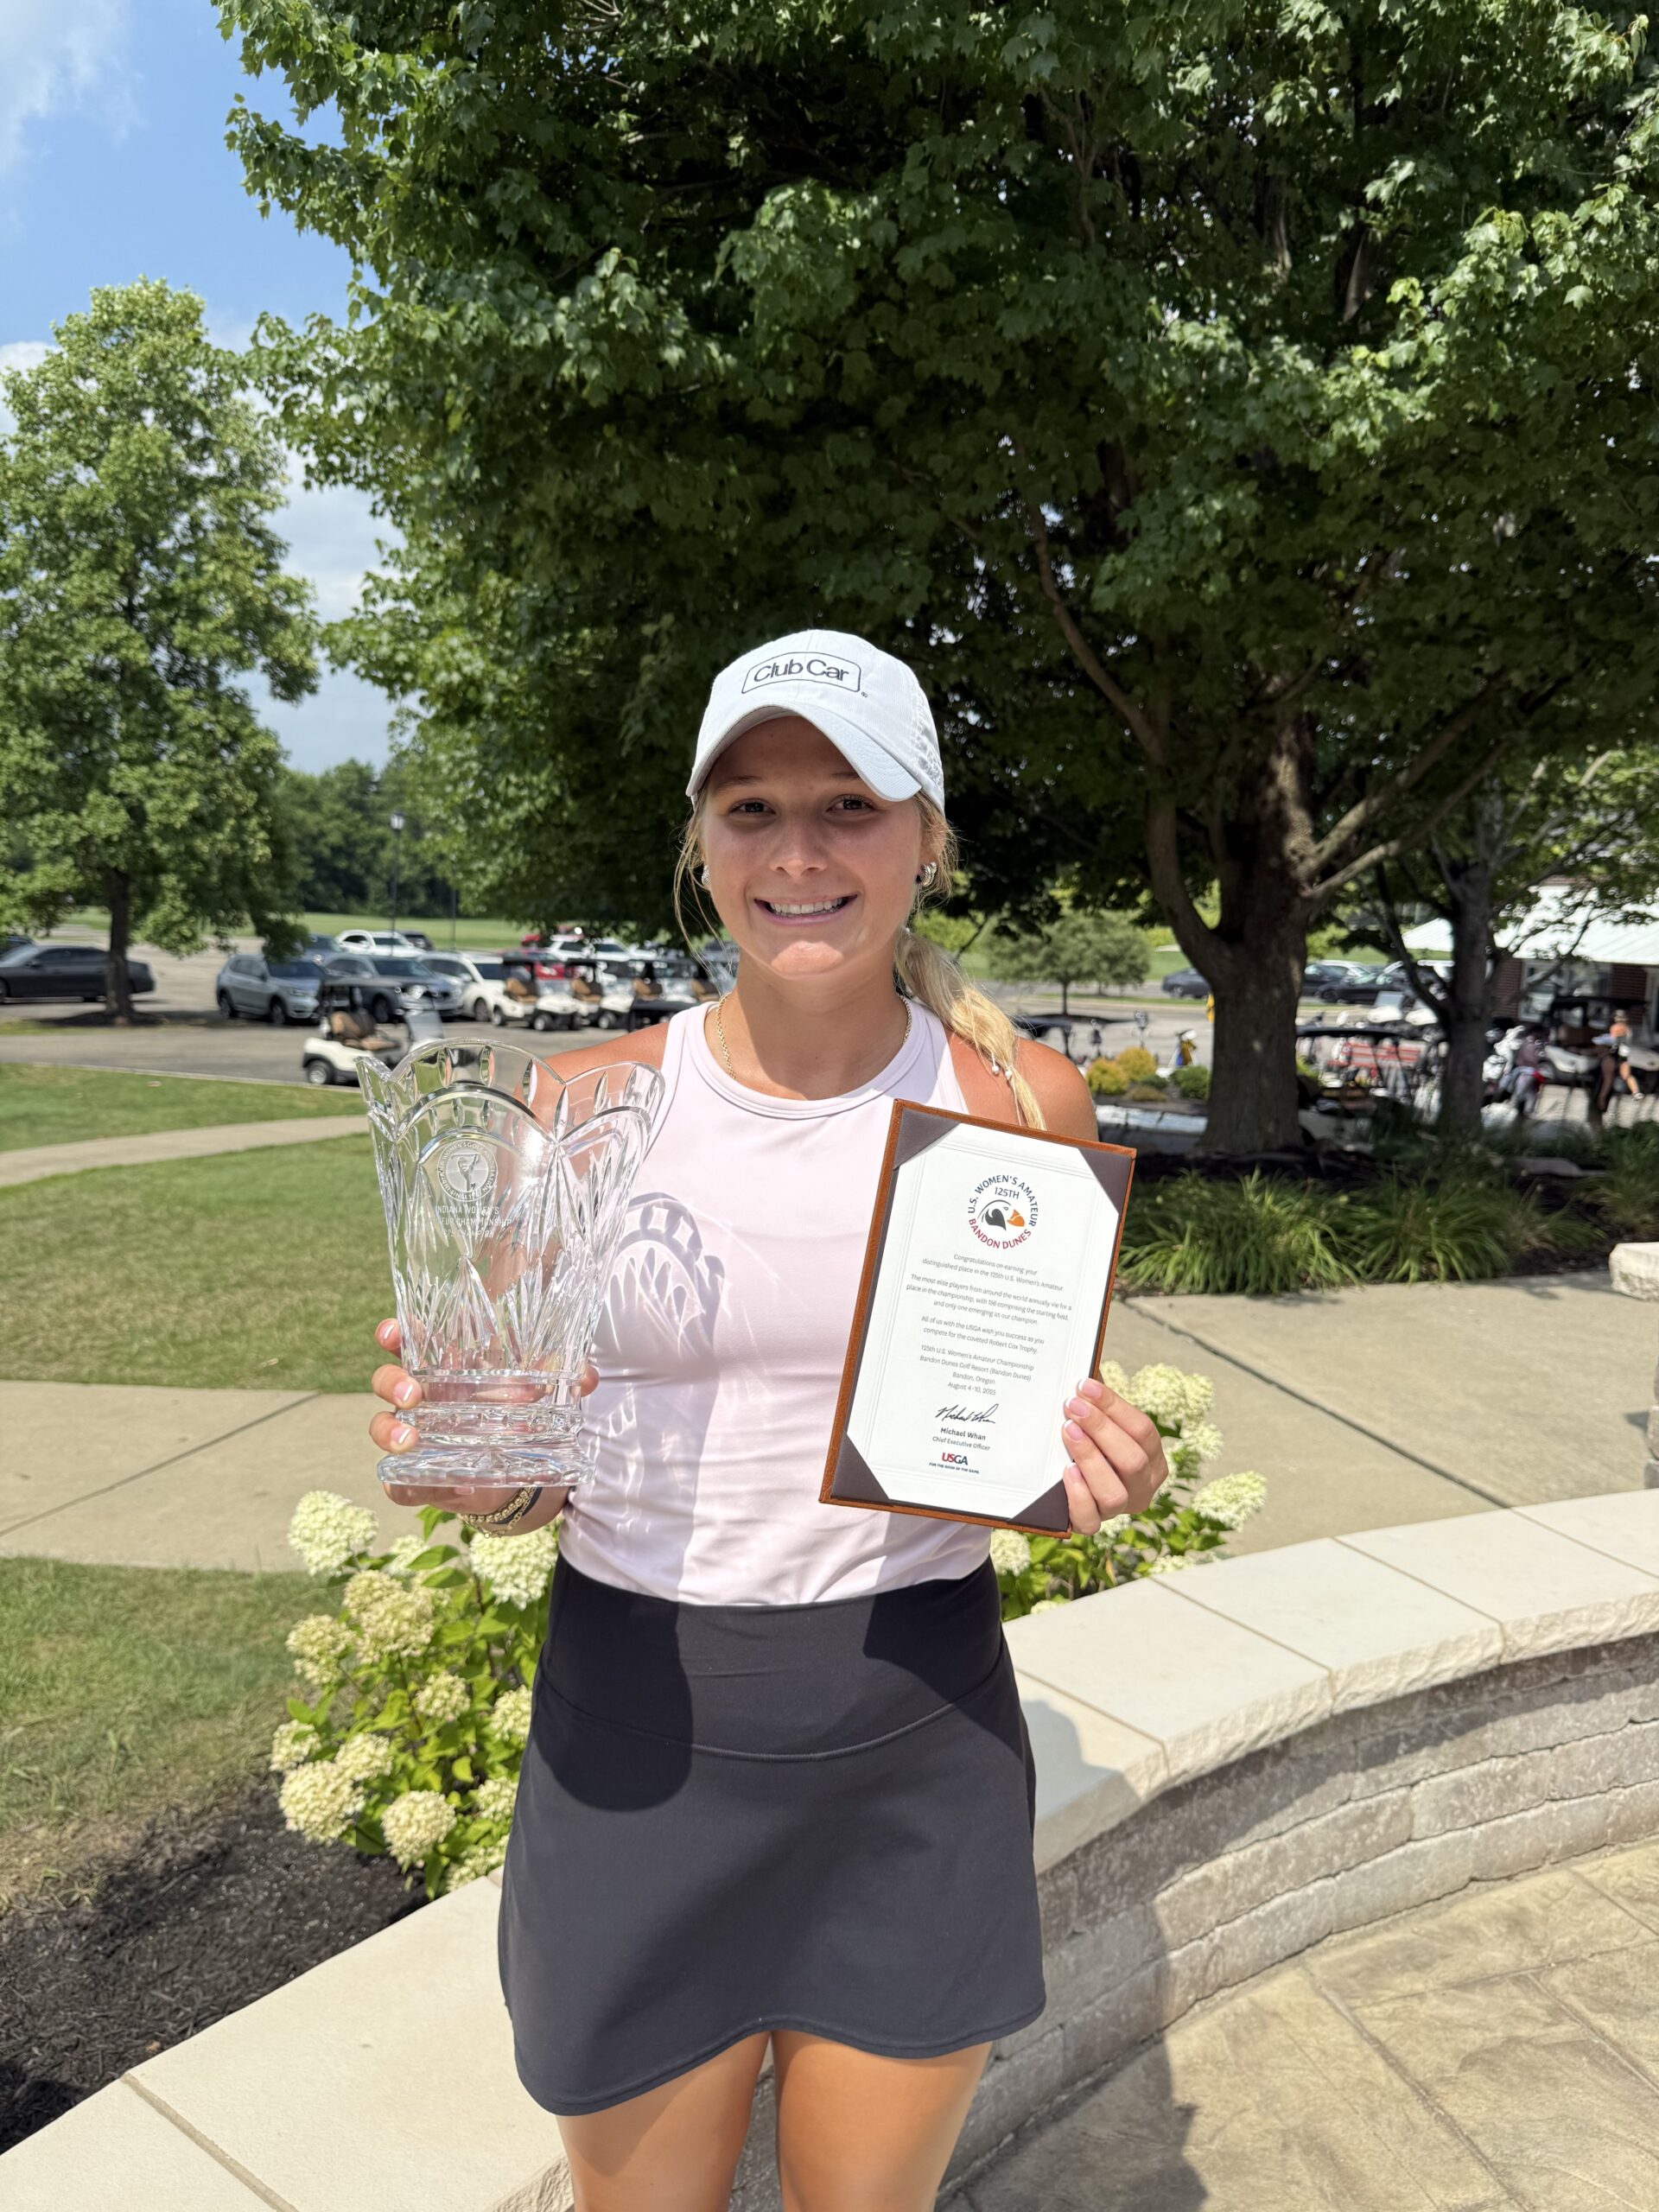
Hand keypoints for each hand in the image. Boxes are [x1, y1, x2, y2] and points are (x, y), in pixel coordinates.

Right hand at [369, 1318, 599, 1511]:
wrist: (515, 1475)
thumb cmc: (516, 1416)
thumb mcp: (541, 1394)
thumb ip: (566, 1379)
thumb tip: (587, 1377)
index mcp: (444, 1369)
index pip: (409, 1341)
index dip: (394, 1333)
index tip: (392, 1331)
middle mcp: (421, 1399)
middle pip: (386, 1380)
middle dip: (391, 1381)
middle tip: (412, 1394)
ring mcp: (414, 1438)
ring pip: (380, 1427)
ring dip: (389, 1432)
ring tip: (410, 1440)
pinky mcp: (417, 1478)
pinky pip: (398, 1484)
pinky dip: (412, 1487)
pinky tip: (450, 1486)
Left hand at [1059, 1376, 1167, 1535]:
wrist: (1064, 1477)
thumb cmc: (1089, 1439)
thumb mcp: (1098, 1420)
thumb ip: (1097, 1400)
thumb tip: (1087, 1364)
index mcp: (1153, 1457)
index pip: (1143, 1431)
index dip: (1114, 1406)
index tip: (1085, 1385)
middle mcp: (1143, 1486)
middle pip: (1133, 1461)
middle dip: (1101, 1429)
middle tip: (1072, 1407)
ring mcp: (1120, 1509)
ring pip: (1114, 1493)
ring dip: (1091, 1460)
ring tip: (1068, 1433)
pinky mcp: (1093, 1524)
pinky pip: (1091, 1521)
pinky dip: (1078, 1496)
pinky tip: (1066, 1471)